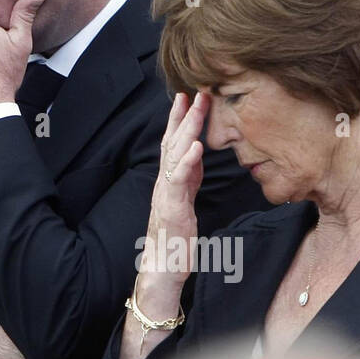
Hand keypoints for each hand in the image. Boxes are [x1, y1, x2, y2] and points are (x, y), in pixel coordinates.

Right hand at [137, 91, 207, 310]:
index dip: (180, 119)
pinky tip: (197, 147)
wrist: (162, 267)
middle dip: (184, 115)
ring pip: (175, 155)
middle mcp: (164, 181)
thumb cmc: (174, 238)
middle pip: (173, 142)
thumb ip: (189, 177)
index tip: (188, 96)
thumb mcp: (185, 200)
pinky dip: (188, 161)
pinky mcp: (172, 207)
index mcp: (170, 180)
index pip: (174, 143)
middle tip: (194, 91)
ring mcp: (167, 193)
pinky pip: (180, 180)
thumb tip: (197, 155)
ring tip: (196, 108)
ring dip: (186, 129)